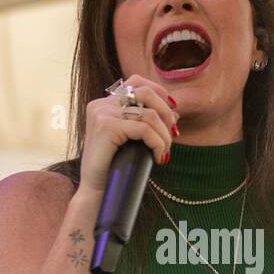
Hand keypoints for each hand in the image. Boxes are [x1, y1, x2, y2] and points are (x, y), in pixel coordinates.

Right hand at [78, 73, 179, 193]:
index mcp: (104, 104)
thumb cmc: (116, 167)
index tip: (172, 111)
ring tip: (164, 151)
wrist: (98, 191)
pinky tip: (158, 157)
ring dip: (164, 134)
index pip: (136, 82)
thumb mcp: (134, 139)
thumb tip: (175, 111)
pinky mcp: (106, 126)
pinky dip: (158, 143)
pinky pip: (144, 129)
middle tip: (173, 135)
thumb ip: (149, 121)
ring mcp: (102, 113)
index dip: (159, 91)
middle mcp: (101, 104)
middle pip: (145, 92)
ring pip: (148, 114)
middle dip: (166, 113)